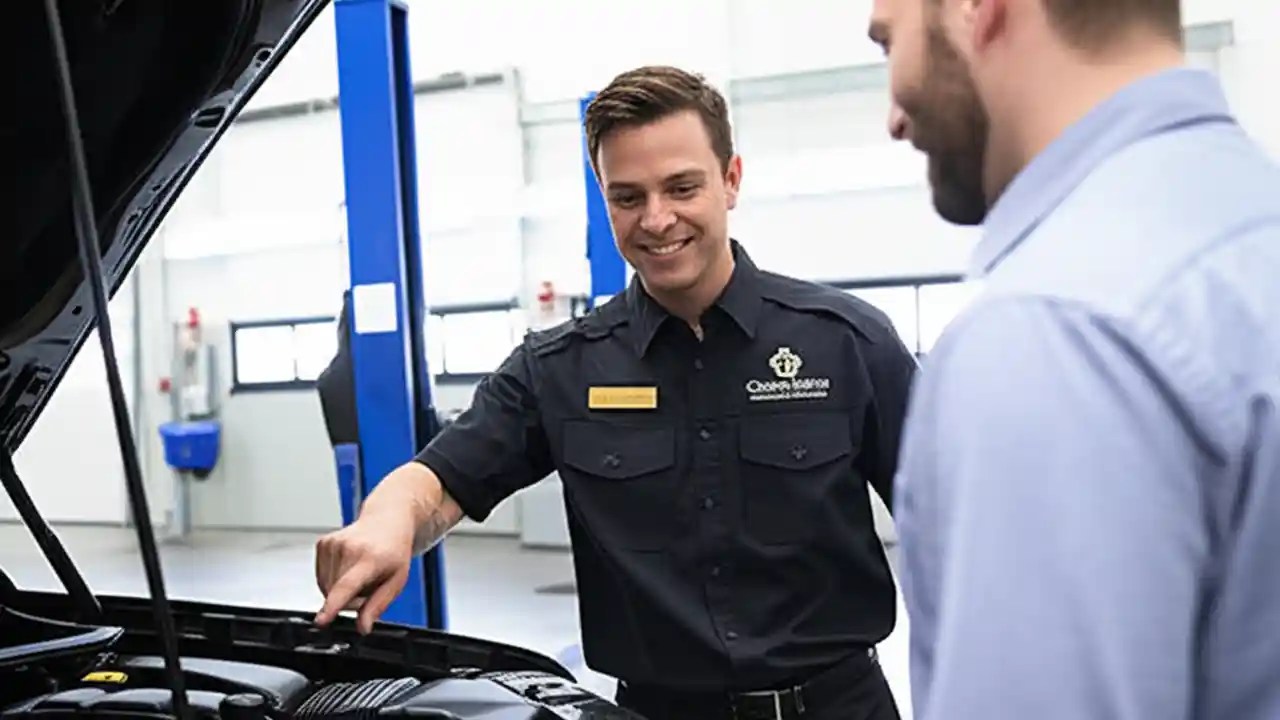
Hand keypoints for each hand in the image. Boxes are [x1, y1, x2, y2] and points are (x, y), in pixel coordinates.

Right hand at [314, 507, 415, 633]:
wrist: (387, 522)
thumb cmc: (394, 551)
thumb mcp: (397, 581)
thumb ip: (378, 605)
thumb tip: (363, 628)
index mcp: (370, 558)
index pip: (347, 586)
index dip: (333, 606)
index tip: (321, 620)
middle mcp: (349, 548)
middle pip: (335, 593)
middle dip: (349, 600)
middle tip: (367, 586)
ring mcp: (333, 544)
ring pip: (325, 587)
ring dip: (340, 590)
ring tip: (359, 575)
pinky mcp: (322, 543)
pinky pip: (321, 577)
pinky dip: (332, 580)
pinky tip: (347, 568)